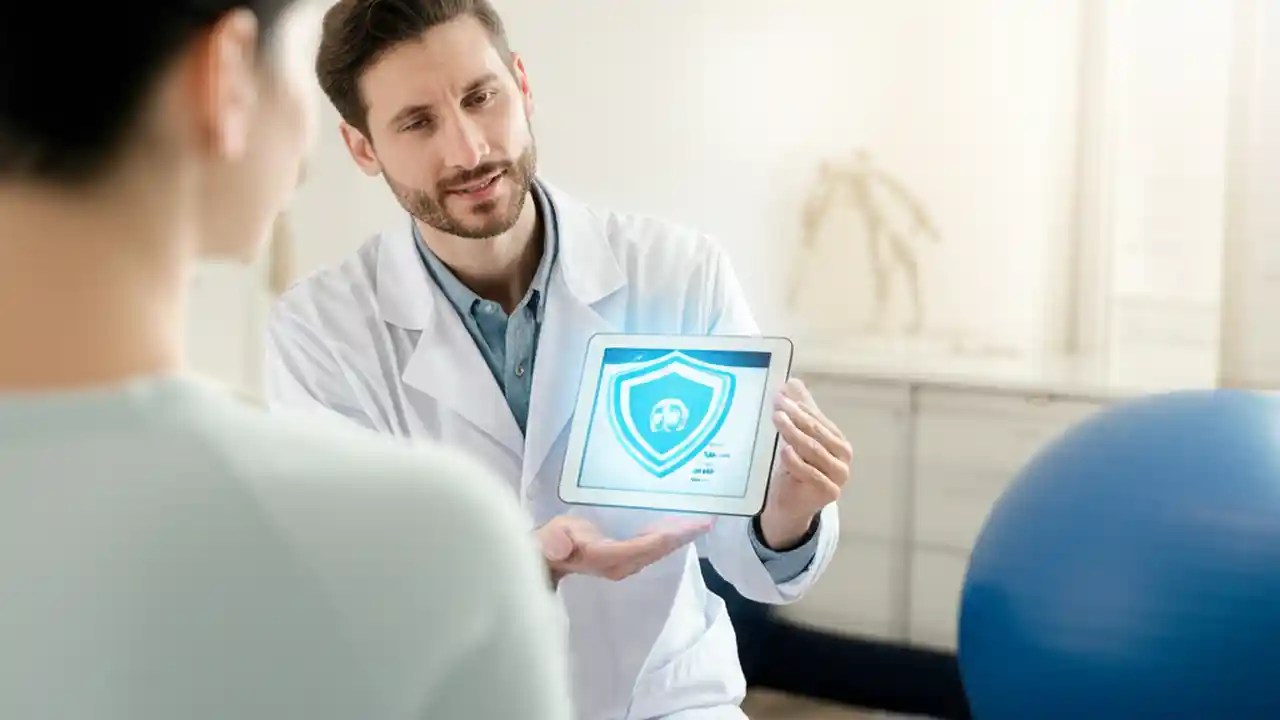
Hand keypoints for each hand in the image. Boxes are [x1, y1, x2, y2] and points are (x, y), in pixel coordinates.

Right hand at [535, 514, 713, 587]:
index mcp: (606, 556)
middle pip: (658, 549)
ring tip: (701, 520)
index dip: (667, 536)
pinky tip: (681, 524)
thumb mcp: (545, 540)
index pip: (643, 546)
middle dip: (682, 535)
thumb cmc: (547, 545)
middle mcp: (622, 564)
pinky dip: (669, 536)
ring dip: (679, 536)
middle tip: (707, 520)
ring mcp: (626, 563)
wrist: (543, 561)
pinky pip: (653, 546)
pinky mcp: (626, 558)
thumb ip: (552, 542)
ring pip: (658, 550)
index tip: (691, 524)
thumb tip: (560, 545)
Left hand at [760, 378, 852, 549]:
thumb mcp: (796, 437)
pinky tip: (785, 450)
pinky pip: (811, 473)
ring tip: (778, 419)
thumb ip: (799, 412)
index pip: (819, 420)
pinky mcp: (828, 493)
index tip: (781, 395)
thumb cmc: (796, 469)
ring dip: (794, 433)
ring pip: (814, 450)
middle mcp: (843, 458)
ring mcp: (838, 476)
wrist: (792, 504)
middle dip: (796, 416)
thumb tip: (792, 382)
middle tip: (778, 404)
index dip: (800, 406)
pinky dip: (797, 461)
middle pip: (817, 433)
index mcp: (838, 442)